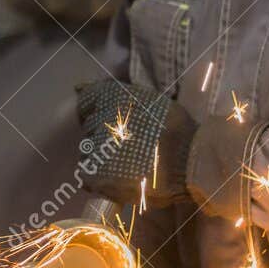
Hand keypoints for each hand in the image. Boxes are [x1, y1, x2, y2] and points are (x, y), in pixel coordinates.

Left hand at [74, 79, 195, 205]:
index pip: (85, 102)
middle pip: (89, 128)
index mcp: (112, 96)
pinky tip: (120, 179)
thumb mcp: (148, 99)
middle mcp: (100, 118)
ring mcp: (97, 148)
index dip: (99, 113)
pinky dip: (99, 180)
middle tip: (130, 145)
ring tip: (128, 164)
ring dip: (102, 157)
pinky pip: (87, 177)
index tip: (115, 123)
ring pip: (88, 152)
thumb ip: (113, 93)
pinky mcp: (98, 175)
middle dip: (104, 136)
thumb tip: (78, 87)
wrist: (190, 163)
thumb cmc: (176, 130)